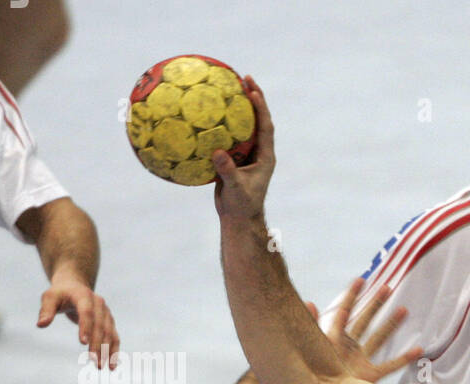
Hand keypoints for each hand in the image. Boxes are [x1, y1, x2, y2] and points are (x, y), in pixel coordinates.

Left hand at [40, 270, 118, 367]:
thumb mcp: (50, 297)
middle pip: (100, 326)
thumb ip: (46, 310)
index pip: (87, 313)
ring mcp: (107, 314)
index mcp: (84, 296)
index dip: (86, 327)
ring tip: (101, 366)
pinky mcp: (110, 322)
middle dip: (97, 345)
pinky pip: (114, 337)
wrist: (75, 286)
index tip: (83, 343)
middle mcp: (99, 304)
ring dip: (107, 351)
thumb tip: (41, 324)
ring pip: (109, 334)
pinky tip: (112, 365)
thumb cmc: (60, 293)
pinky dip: (114, 351)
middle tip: (93, 361)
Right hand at [212, 76, 273, 220]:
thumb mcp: (236, 188)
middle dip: (252, 99)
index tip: (253, 90)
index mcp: (265, 157)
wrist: (238, 218)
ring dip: (235, 109)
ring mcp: (245, 155)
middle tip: (243, 78)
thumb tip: (218, 153)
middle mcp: (258, 152)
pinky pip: (226, 137)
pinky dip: (218, 125)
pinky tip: (203, 115)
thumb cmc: (242, 206)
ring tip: (225, 89)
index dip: (261, 107)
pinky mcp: (233, 159)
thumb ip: (228, 171)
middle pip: (256, 120)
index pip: (265, 126)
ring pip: (241, 127)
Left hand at [308, 276, 422, 382]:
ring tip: (403, 310)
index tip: (361, 279)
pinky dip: (404, 358)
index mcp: (335, 339)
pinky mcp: (370, 376)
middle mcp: (349, 347)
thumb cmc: (315, 377)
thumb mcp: (313, 349)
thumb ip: (312, 327)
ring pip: (379, 338)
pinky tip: (419, 349)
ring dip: (391, 325)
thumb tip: (308, 302)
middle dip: (375, 304)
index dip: (351, 296)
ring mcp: (361, 360)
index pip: (344, 313)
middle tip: (387, 288)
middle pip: (364, 321)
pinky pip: (390, 365)